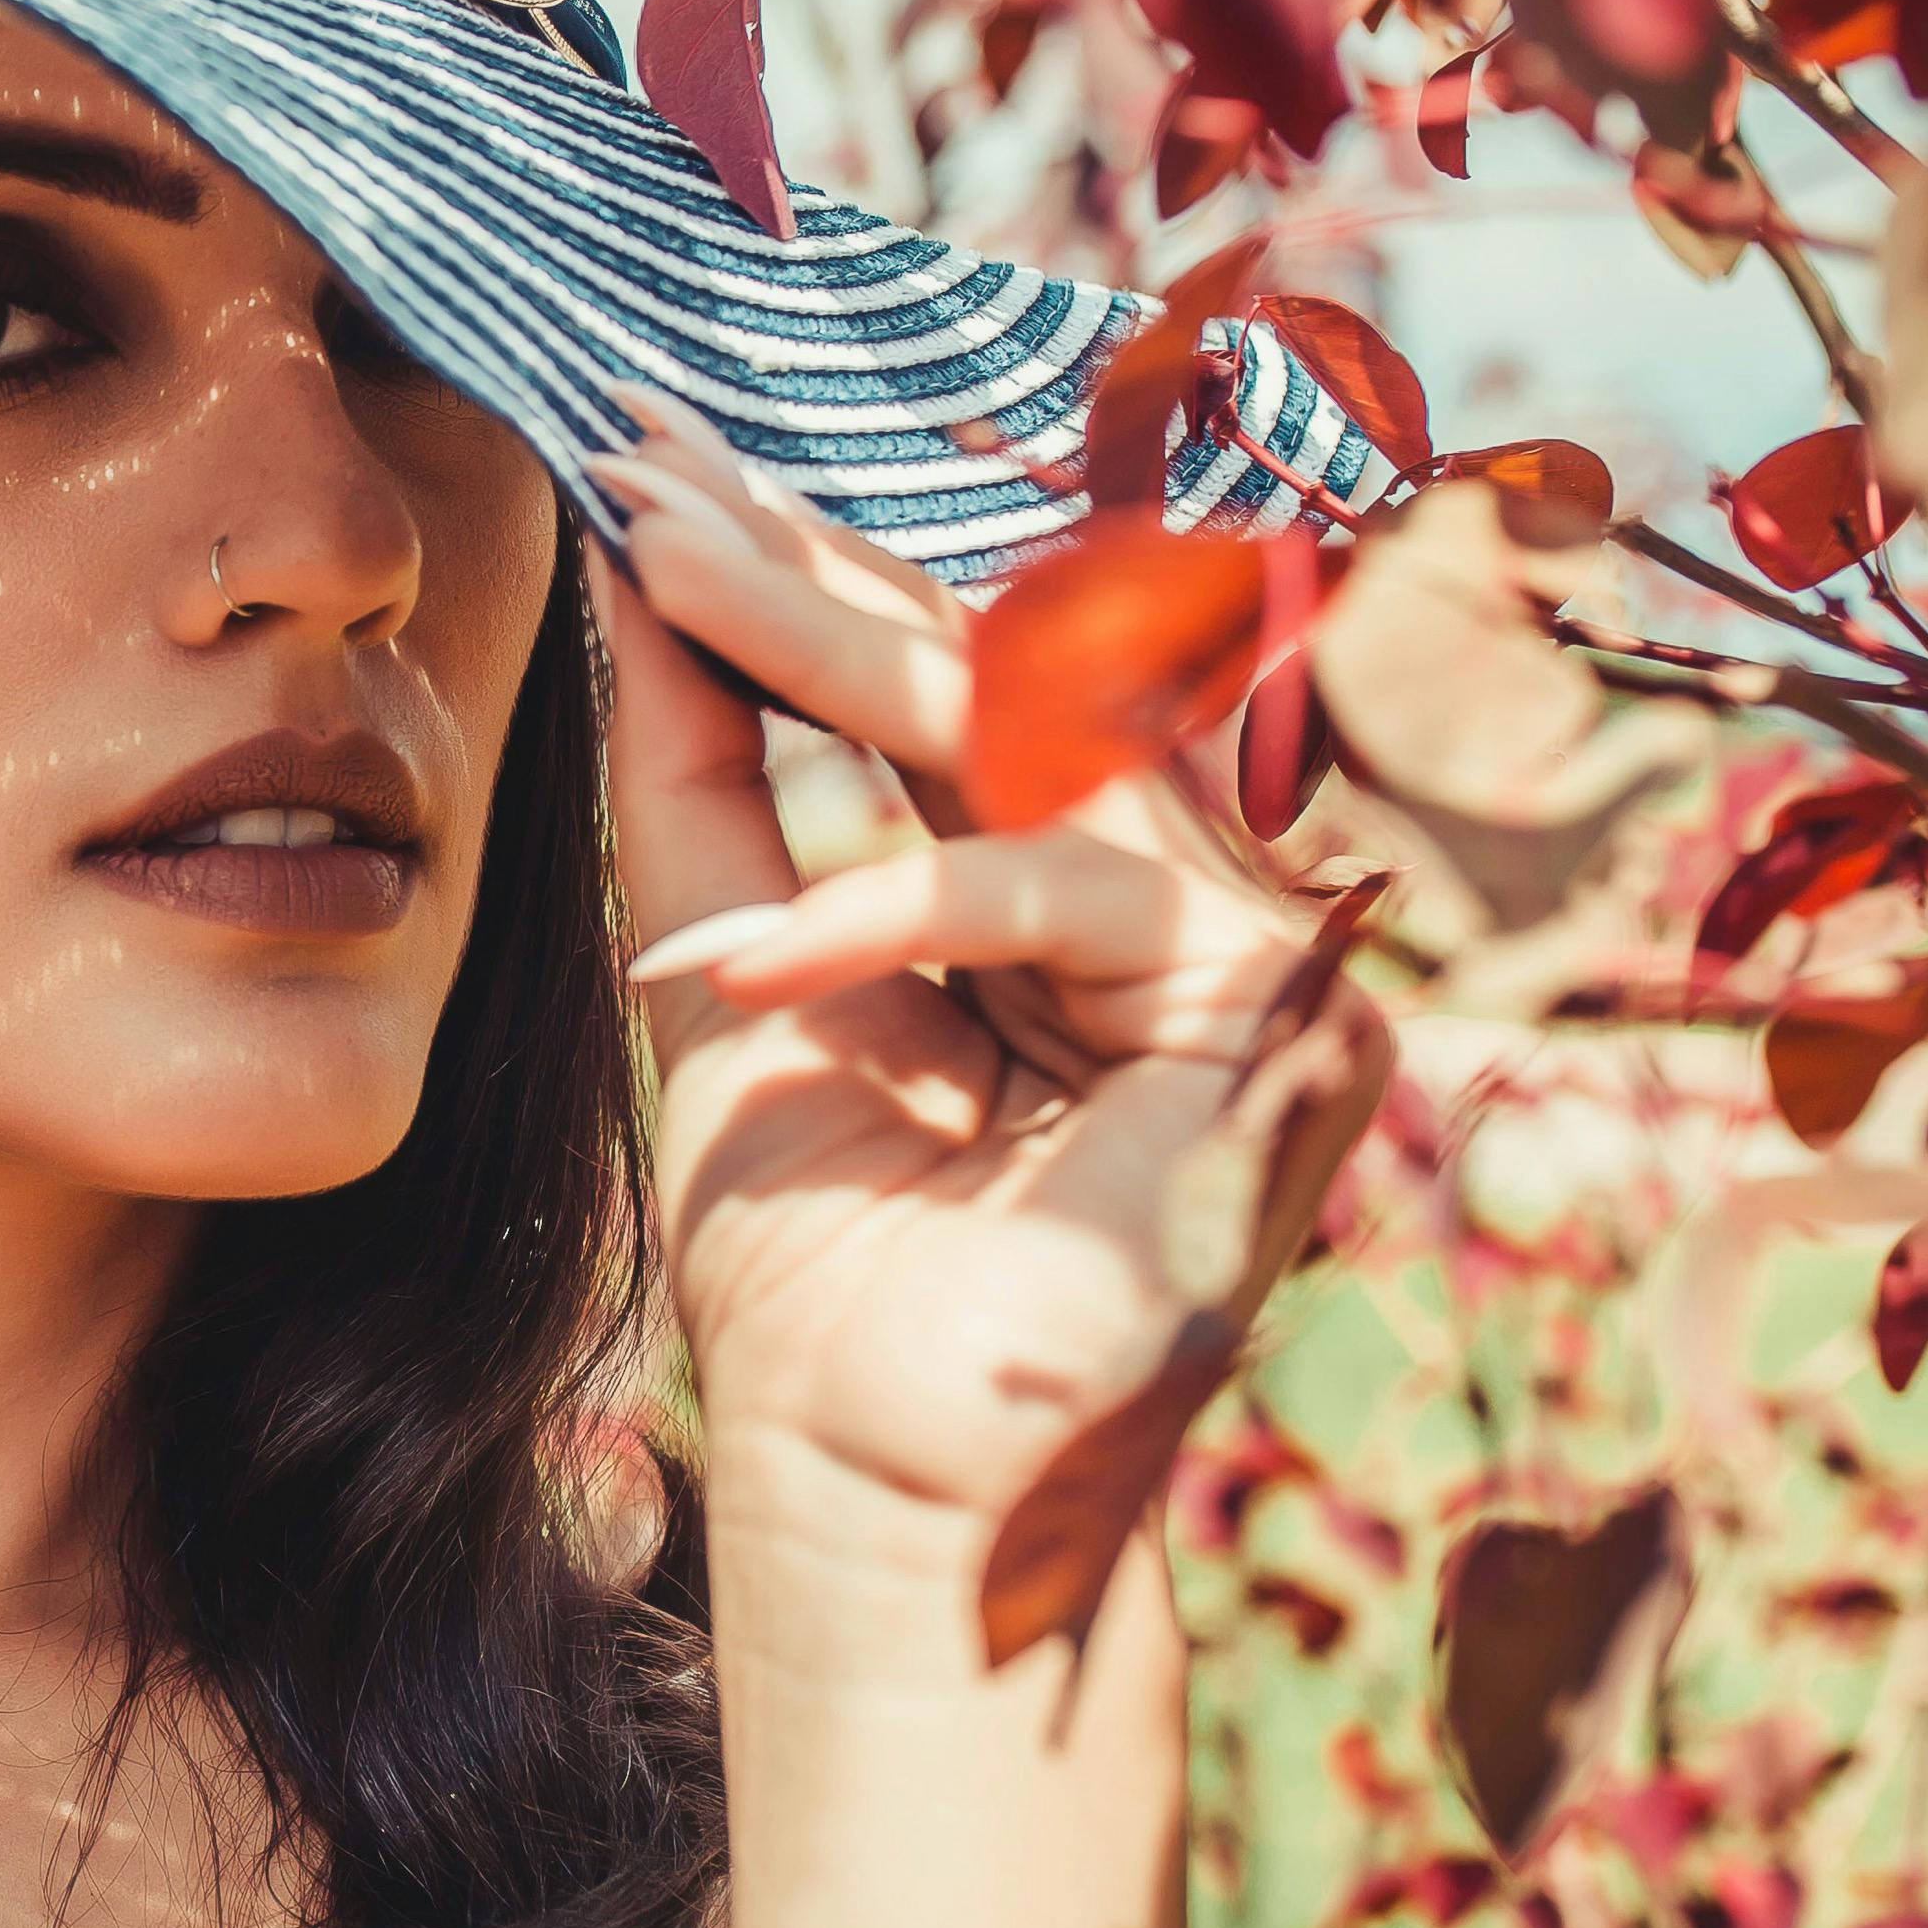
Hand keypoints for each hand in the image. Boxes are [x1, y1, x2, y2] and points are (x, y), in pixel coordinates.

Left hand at [584, 389, 1371, 1535]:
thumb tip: (641, 556)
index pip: (941, 675)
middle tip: (648, 453)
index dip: (796, 558)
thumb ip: (705, 772)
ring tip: (658, 568)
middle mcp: (1184, 892)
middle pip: (997, 668)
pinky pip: (1068, 900)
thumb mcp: (725, 963)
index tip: (644, 451)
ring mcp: (1256, 945)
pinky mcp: (1285, 1020)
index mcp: (1072, 882)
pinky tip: (726, 960)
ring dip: (826, 639)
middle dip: (805, 552)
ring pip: (1037, 734)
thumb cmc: (810, 1255)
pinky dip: (882, 918)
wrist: (871, 1477)